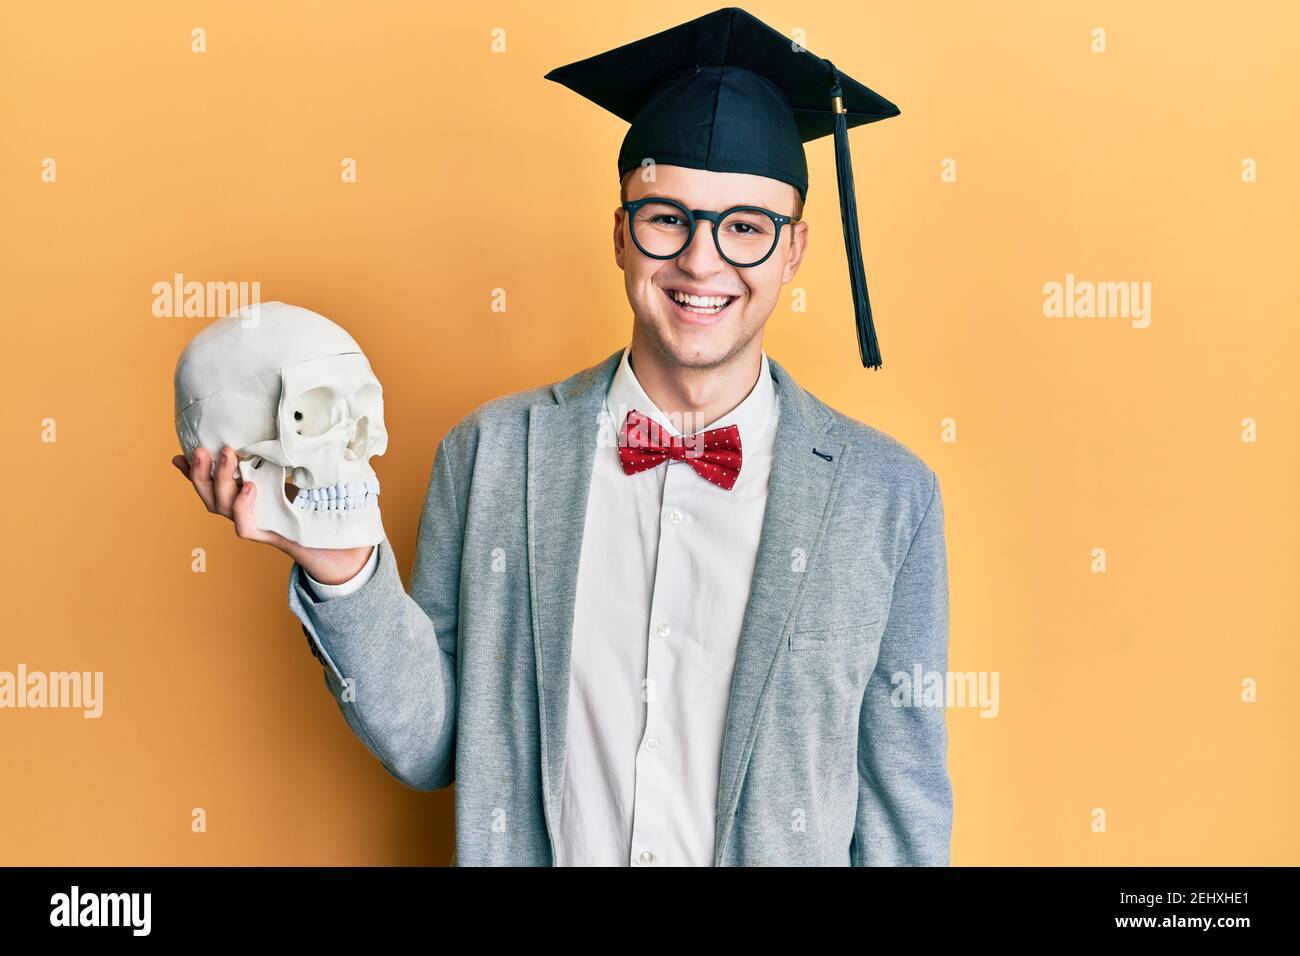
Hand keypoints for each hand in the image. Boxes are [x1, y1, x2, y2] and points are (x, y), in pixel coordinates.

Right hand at [171, 445, 374, 584]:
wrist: (341, 542)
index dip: (193, 471)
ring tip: (227, 455)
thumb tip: (292, 422)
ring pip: (222, 507)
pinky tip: (249, 488)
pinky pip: (245, 525)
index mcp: (248, 496)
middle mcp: (246, 512)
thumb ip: (291, 455)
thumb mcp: (303, 473)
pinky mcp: (269, 536)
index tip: (181, 452)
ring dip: (221, 480)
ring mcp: (255, 524)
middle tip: (204, 448)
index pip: (212, 484)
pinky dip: (243, 507)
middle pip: (209, 495)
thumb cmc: (322, 506)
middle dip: (200, 472)